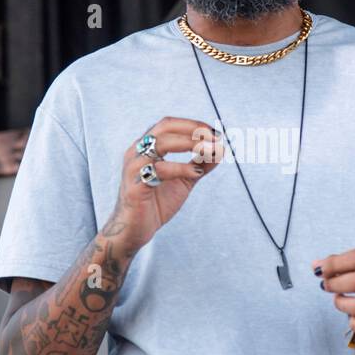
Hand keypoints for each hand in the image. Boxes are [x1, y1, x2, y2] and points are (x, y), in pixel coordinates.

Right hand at [101, 117, 225, 256]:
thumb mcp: (184, 180)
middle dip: (193, 130)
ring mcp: (134, 167)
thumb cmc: (156, 202)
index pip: (169, 124)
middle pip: (165, 127)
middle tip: (215, 138)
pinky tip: (196, 172)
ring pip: (161, 144)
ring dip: (189, 144)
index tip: (216, 133)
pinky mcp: (135, 185)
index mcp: (147, 147)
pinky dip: (180, 168)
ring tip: (209, 151)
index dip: (193, 125)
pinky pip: (159, 170)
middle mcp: (137, 151)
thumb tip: (220, 150)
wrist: (136, 230)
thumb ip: (199, 165)